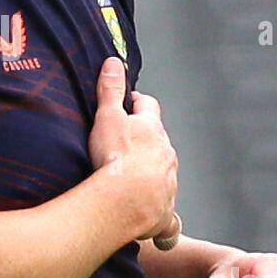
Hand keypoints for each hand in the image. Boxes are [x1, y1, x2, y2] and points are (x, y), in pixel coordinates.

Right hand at [88, 57, 177, 239]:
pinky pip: (164, 208)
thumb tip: (113, 61)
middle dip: (147, 139)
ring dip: (152, 171)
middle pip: (159, 140)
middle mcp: (166, 153)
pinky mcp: (165, 209)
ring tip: (133, 178)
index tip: (128, 103)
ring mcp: (168, 182)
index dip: (137, 103)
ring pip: (164, 171)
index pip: (149, 107)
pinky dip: (158, 208)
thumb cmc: (114, 157)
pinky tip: (150, 216)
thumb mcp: (107, 117)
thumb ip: (110, 90)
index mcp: (152, 129)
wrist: (125, 201)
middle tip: (128, 142)